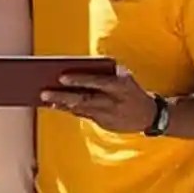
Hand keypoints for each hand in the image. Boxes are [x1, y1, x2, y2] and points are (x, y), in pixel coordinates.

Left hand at [39, 68, 156, 132]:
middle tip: (43, 93)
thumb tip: (82, 67)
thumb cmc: (132, 90)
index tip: (61, 77)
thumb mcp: (126, 78)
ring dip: (61, 105)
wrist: (149, 116)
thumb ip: (108, 72)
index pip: (97, 82)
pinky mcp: (103, 125)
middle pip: (84, 99)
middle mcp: (112, 103)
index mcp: (120, 87)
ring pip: (80, 110)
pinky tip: (55, 105)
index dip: (79, 80)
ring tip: (44, 98)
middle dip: (62, 97)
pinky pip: (83, 116)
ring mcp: (107, 116)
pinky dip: (69, 110)